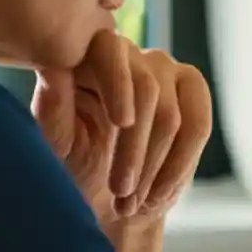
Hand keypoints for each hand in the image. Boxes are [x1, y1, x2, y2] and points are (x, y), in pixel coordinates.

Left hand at [32, 30, 212, 225]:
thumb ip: (53, 107)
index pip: (108, 50)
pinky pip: (198, 126)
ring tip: (134, 202)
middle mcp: (127, 54)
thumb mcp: (57, 144)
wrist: (108, 202)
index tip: (121, 123)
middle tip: (121, 191)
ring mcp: (164, 70)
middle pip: (146, 90)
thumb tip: (53, 67)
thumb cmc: (74, 168)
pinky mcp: (192, 91)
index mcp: (86, 56)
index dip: (118, 83)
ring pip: (171, 114)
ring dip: (155, 165)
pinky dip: (180, 165)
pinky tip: (160, 194)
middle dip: (135, 149)